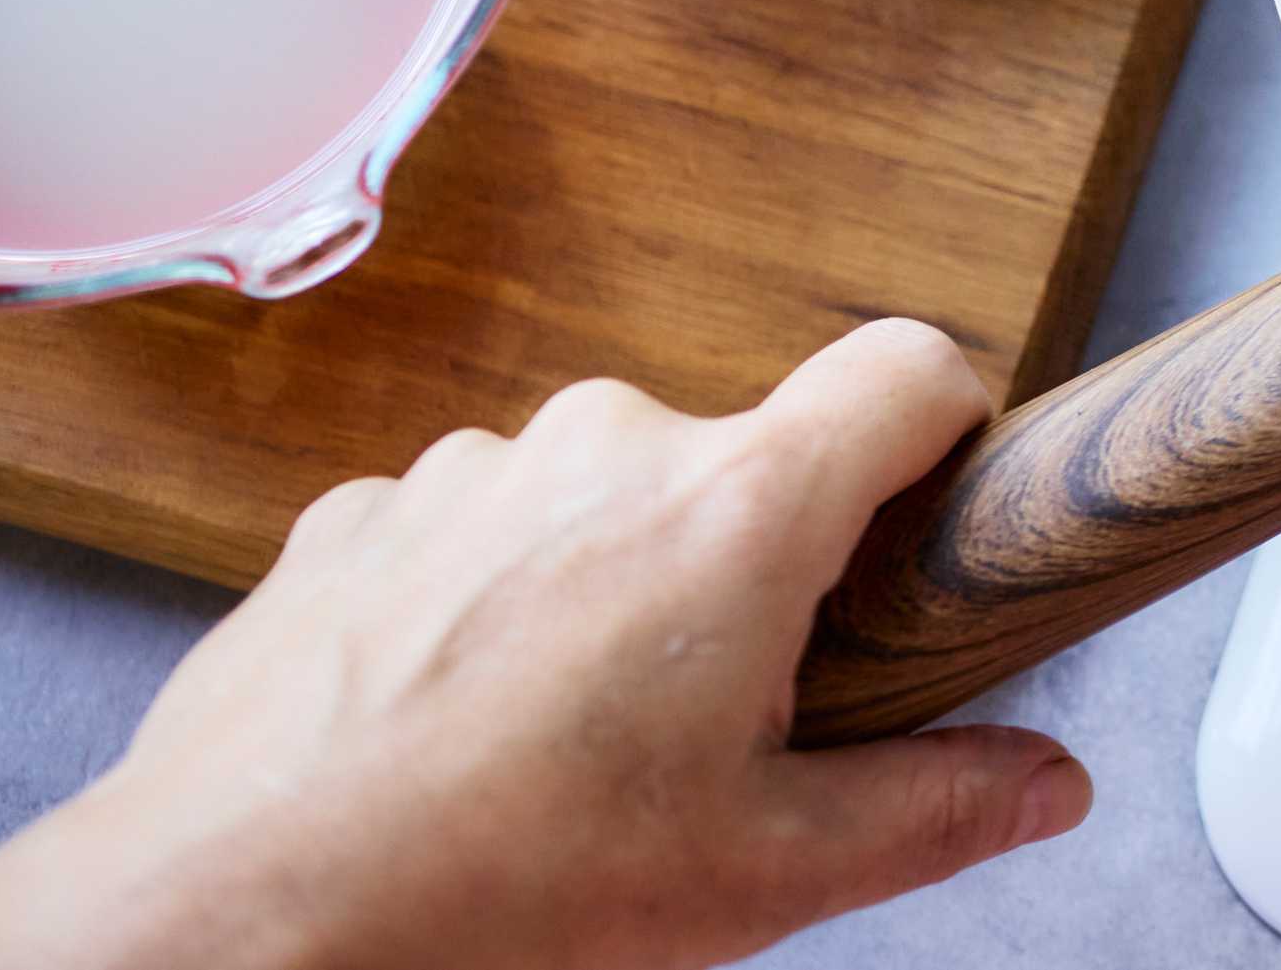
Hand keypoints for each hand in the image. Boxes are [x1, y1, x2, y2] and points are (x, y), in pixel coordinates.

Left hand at [0, 320, 1089, 969]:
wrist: (232, 920)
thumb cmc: (496, 894)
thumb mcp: (763, 876)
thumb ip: (933, 810)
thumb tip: (1048, 786)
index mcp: (738, 510)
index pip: (907, 367)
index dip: (950, 424)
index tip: (935, 510)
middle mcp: (611, 445)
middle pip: (749, 459)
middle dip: (758, 569)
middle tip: (723, 715)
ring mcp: (473, 470)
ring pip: (605, 495)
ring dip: (613, 585)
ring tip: (566, 740)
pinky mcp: (361, 513)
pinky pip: (477, 527)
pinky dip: (490, 603)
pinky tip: (456, 726)